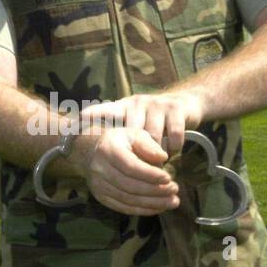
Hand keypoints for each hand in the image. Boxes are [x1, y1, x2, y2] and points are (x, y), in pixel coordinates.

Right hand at [70, 127, 178, 215]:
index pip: (130, 166)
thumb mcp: (134, 135)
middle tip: (175, 191)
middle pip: (130, 185)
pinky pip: (123, 208)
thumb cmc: (120, 142)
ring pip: (127, 199)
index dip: (150, 175)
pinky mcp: (101, 197)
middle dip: (155, 191)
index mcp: (109, 149)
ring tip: (172, 202)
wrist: (92, 153)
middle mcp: (100, 168)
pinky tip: (158, 208)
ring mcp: (98, 185)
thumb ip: (149, 145)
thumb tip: (163, 158)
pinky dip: (142, 210)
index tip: (168, 178)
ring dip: (152, 203)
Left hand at [78, 90, 203, 154]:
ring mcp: (156, 103)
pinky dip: (174, 147)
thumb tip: (106, 160)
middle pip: (134, 134)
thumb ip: (123, 137)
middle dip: (140, 152)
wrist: (187, 104)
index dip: (93, 114)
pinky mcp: (175, 108)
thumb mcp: (137, 124)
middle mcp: (138, 102)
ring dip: (158, 153)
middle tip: (145, 164)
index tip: (79, 119)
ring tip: (161, 157)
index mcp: (124, 107)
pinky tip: (173, 149)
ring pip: (154, 137)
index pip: (106, 110)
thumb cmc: (156, 120)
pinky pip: (173, 136)